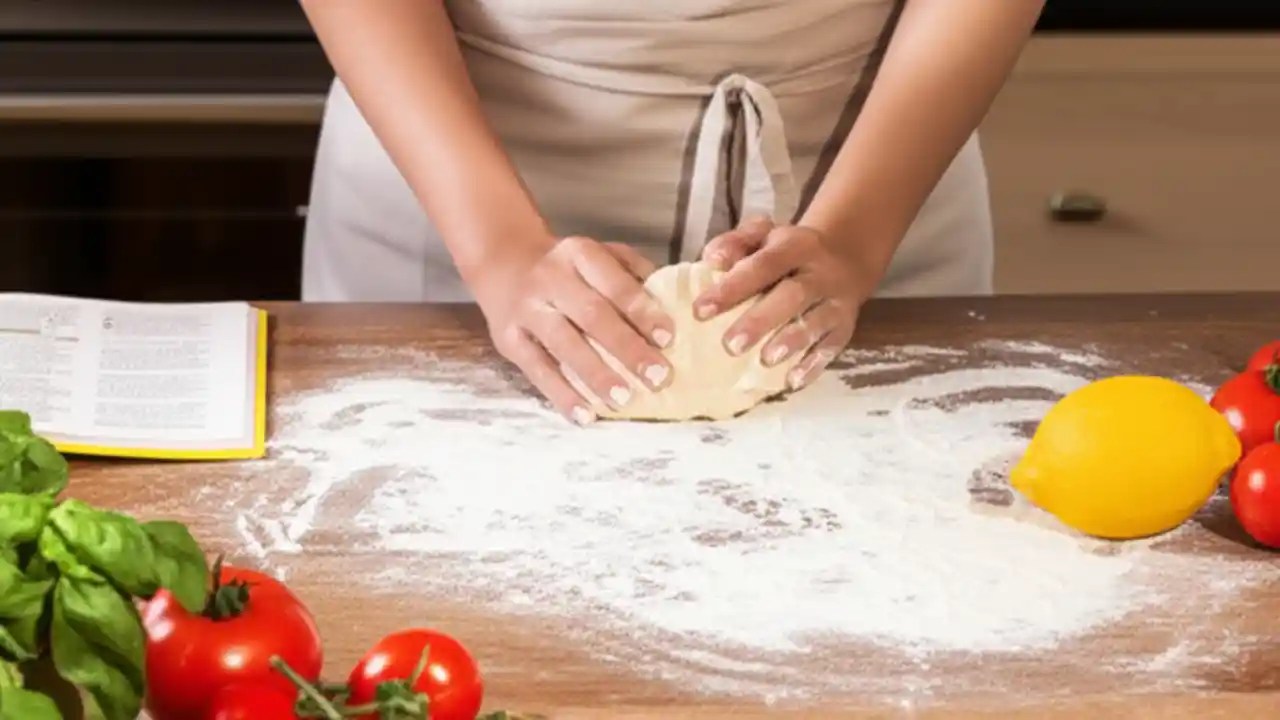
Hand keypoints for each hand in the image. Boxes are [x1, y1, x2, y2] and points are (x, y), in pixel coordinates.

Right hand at [472, 235, 674, 423]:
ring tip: (624, 400)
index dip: (641, 311)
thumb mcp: (598, 253)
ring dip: (596, 375)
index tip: (668, 338)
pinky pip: (537, 370)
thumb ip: (633, 272)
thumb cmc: (566, 266)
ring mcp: (527, 310)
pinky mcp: (508, 340)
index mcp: (579, 254)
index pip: (614, 283)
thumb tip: (671, 304)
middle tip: (658, 377)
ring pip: (563, 344)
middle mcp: (551, 279)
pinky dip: (561, 395)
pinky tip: (585, 415)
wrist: (501, 260)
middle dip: (627, 348)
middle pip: (592, 315)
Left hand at [694, 216, 871, 390]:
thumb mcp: (763, 236)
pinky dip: (813, 365)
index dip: (733, 287)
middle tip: (731, 345)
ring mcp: (836, 302)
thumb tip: (712, 261)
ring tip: (766, 360)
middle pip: (793, 295)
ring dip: (791, 342)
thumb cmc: (786, 252)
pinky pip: (832, 346)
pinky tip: (793, 381)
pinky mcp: (844, 327)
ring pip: (816, 322)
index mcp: (796, 245)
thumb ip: (735, 243)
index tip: (701, 310)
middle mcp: (820, 273)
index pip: (763, 265)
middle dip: (761, 320)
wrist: (846, 257)